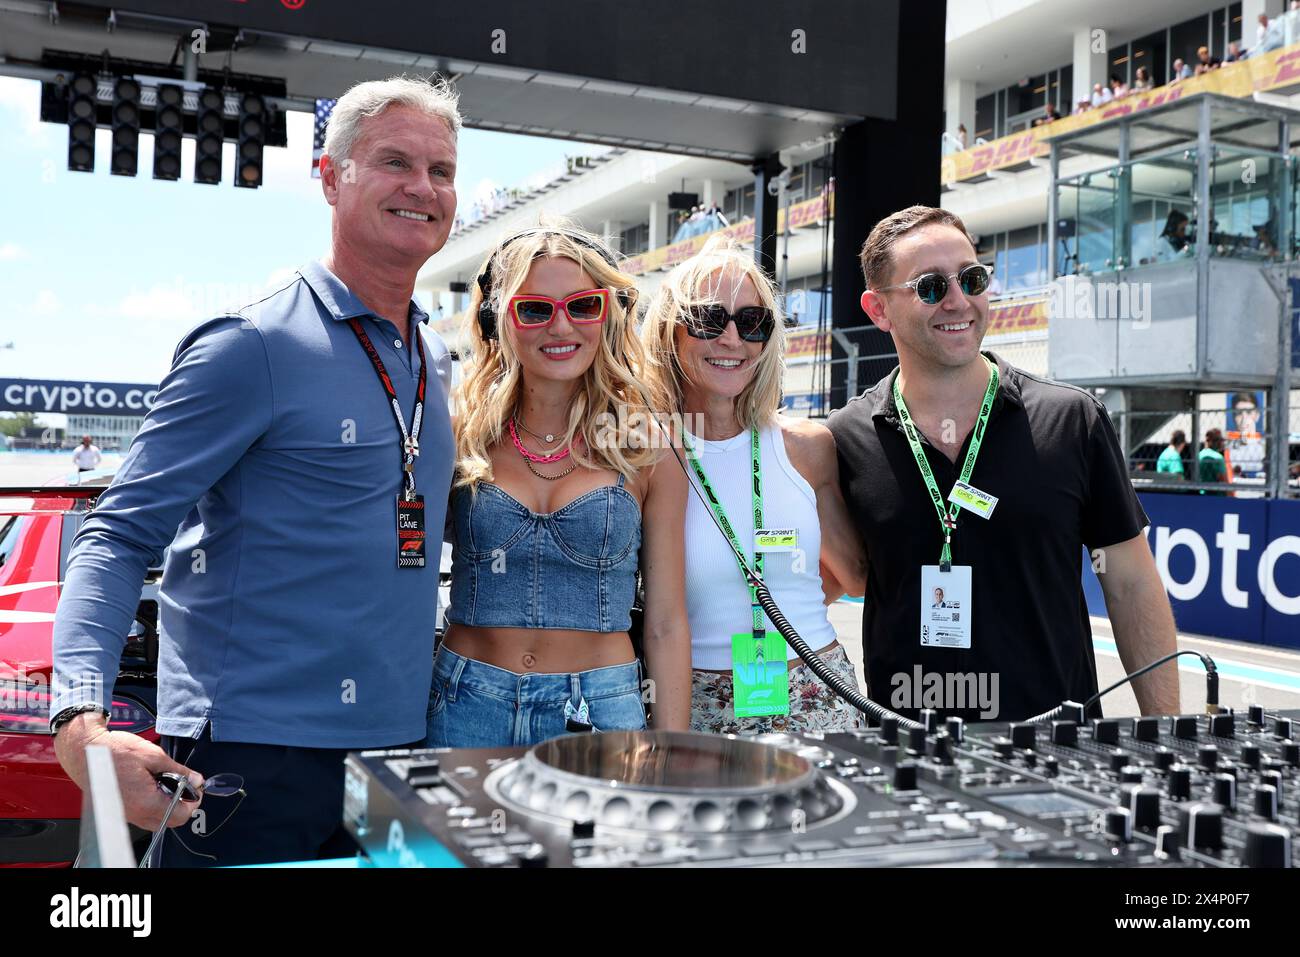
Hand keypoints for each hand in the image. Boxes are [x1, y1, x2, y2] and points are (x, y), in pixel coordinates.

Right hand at [54, 713, 203, 830]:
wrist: (85, 752)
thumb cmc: (115, 752)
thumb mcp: (154, 756)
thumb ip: (179, 771)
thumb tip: (196, 779)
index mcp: (146, 802)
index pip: (181, 815)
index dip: (193, 801)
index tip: (195, 787)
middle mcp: (135, 814)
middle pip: (170, 821)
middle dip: (182, 804)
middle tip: (184, 784)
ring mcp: (125, 814)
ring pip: (156, 820)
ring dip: (167, 805)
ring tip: (165, 782)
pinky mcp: (119, 810)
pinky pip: (143, 815)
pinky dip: (152, 804)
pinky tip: (150, 785)